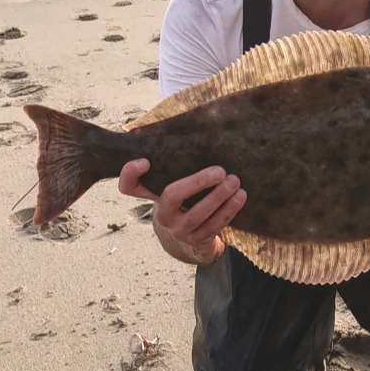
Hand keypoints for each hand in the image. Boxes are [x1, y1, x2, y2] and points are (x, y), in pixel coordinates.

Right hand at [119, 160, 246, 265]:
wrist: (191, 241)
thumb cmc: (186, 203)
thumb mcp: (176, 186)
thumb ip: (175, 166)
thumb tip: (183, 128)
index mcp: (153, 196)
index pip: (129, 186)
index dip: (130, 174)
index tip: (144, 161)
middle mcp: (162, 215)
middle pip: (171, 196)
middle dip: (197, 182)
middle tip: (220, 170)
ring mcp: (179, 231)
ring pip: (197, 214)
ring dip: (219, 197)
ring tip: (235, 182)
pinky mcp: (197, 241)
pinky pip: (214, 226)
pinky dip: (228, 210)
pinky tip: (239, 198)